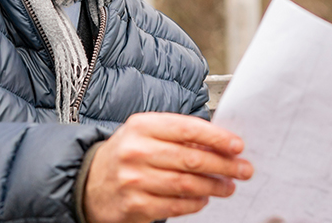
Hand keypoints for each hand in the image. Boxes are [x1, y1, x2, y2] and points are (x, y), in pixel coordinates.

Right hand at [83, 112, 252, 222]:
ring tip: (228, 186)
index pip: (187, 128)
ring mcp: (134, 179)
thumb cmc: (127, 154)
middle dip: (223, 165)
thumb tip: (219, 144)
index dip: (217, 137)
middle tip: (242, 169)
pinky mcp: (134, 204)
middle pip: (191, 158)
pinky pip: (174, 205)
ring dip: (213, 186)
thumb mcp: (147, 134)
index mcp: (142, 126)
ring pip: (186, 184)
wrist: (89, 182)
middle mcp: (136, 150)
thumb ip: (179, 136)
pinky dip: (195, 204)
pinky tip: (204, 199)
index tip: (237, 145)